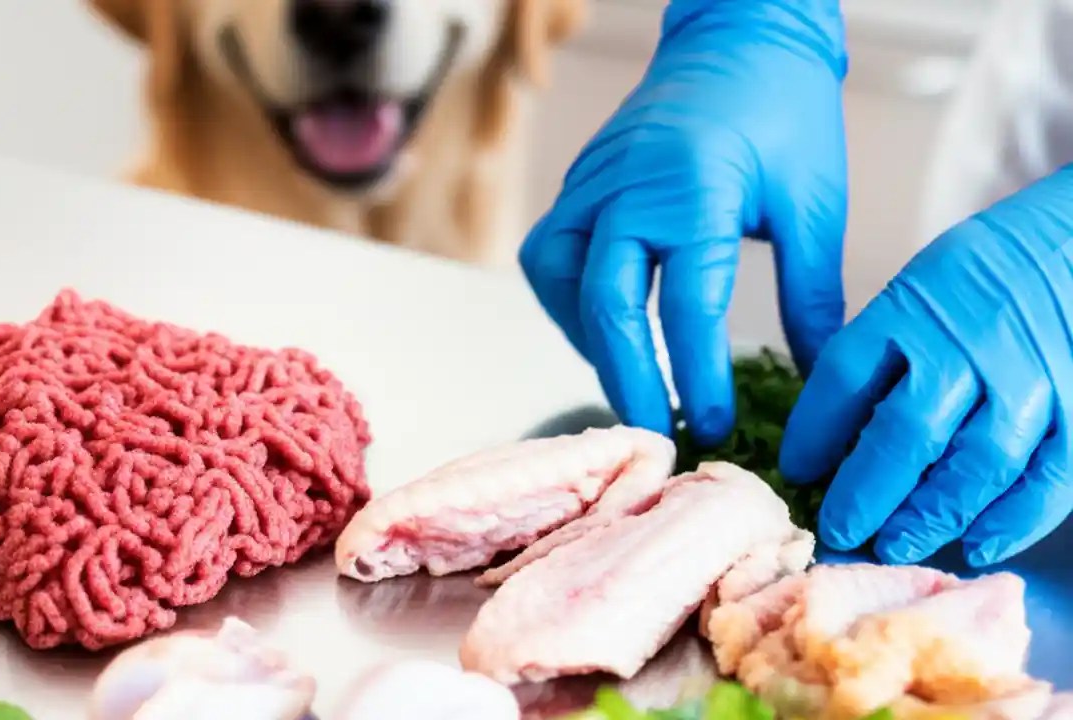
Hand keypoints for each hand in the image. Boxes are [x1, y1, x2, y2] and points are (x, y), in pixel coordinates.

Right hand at [519, 0, 847, 444]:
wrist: (740, 33)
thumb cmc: (785, 111)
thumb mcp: (813, 204)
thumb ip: (811, 297)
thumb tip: (818, 380)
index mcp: (695, 188)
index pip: (687, 303)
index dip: (697, 372)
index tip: (714, 423)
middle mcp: (629, 186)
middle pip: (607, 300)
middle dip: (628, 376)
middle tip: (655, 431)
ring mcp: (594, 181)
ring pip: (560, 276)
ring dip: (588, 335)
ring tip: (628, 378)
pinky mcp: (580, 181)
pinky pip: (551, 252)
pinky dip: (570, 298)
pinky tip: (606, 322)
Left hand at [781, 166, 1072, 566]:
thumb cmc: (989, 274)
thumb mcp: (919, 288)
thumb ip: (882, 352)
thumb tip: (831, 431)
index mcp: (911, 308)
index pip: (845, 376)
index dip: (814, 432)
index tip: (795, 471)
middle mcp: (966, 344)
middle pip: (905, 435)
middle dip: (866, 494)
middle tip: (839, 532)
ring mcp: (1028, 377)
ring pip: (973, 466)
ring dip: (931, 516)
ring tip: (896, 546)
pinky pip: (1048, 476)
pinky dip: (1013, 518)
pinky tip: (977, 544)